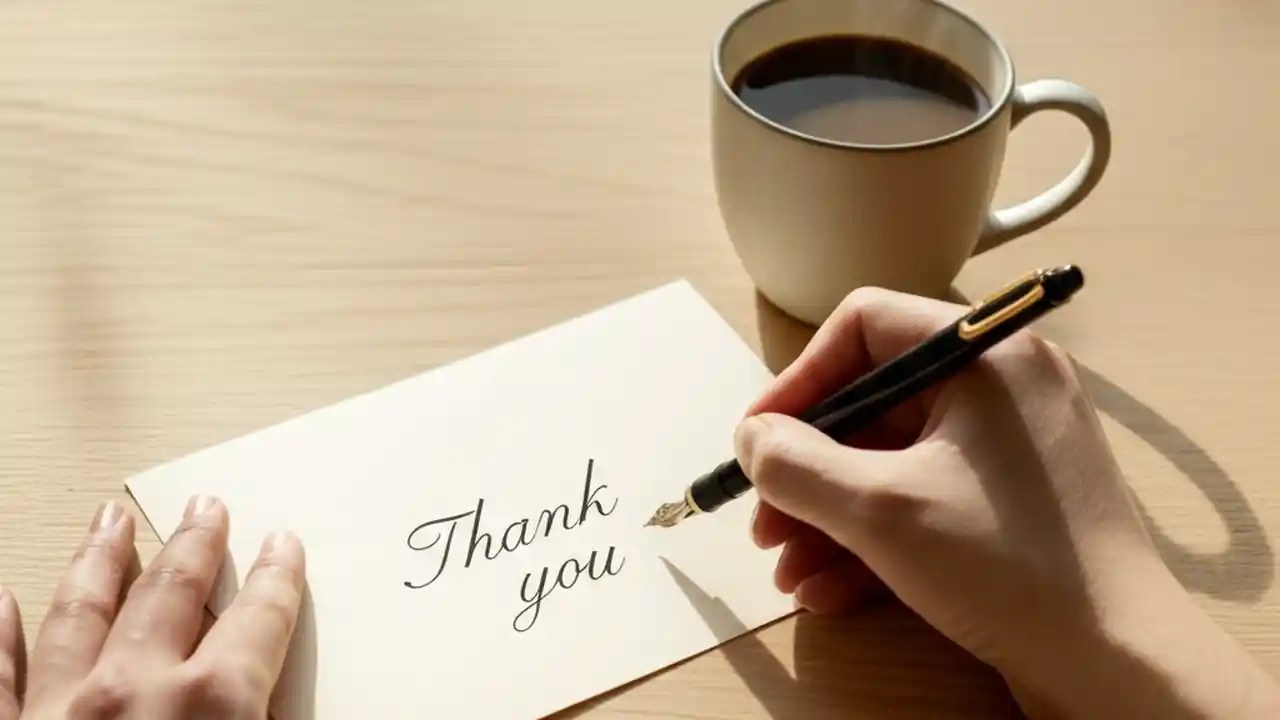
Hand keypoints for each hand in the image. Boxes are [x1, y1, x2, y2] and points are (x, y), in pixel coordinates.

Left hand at [0, 497, 303, 718]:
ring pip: (81, 614)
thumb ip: (272, 712)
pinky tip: (5, 602)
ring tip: (111, 521)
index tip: (279, 550)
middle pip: (171, 596)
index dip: (275, 580)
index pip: (260, 621)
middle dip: (192, 547)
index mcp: (214, 702)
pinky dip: (3, 635)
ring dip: (101, 562)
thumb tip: (284, 697)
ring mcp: (58, 713)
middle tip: (203, 511)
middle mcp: (132, 693)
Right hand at [736, 287, 1279, 718]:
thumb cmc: (1010, 566)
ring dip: (829, 517)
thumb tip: (753, 439)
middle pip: (872, 405)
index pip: (864, 327)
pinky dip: (873, 540)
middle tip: (764, 522)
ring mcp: (1011, 449)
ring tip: (787, 571)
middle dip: (807, 471)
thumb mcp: (880, 511)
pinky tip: (826, 591)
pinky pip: (924, 501)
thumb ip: (798, 465)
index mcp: (984, 356)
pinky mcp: (1012, 504)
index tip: (756, 441)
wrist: (1119, 664)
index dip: (797, 381)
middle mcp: (1002, 388)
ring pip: (891, 462)